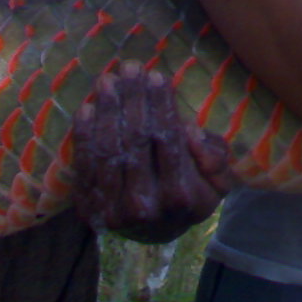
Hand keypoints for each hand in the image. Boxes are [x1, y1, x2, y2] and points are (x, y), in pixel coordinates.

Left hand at [70, 61, 235, 242]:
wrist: (157, 233)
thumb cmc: (191, 196)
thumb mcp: (218, 183)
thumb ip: (214, 159)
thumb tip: (191, 132)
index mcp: (180, 197)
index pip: (167, 140)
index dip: (161, 105)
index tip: (157, 75)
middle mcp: (144, 206)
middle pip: (136, 142)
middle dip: (133, 100)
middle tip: (130, 68)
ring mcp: (113, 209)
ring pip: (108, 150)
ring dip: (106, 111)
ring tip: (108, 80)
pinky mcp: (89, 208)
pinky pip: (84, 165)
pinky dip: (83, 135)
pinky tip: (88, 108)